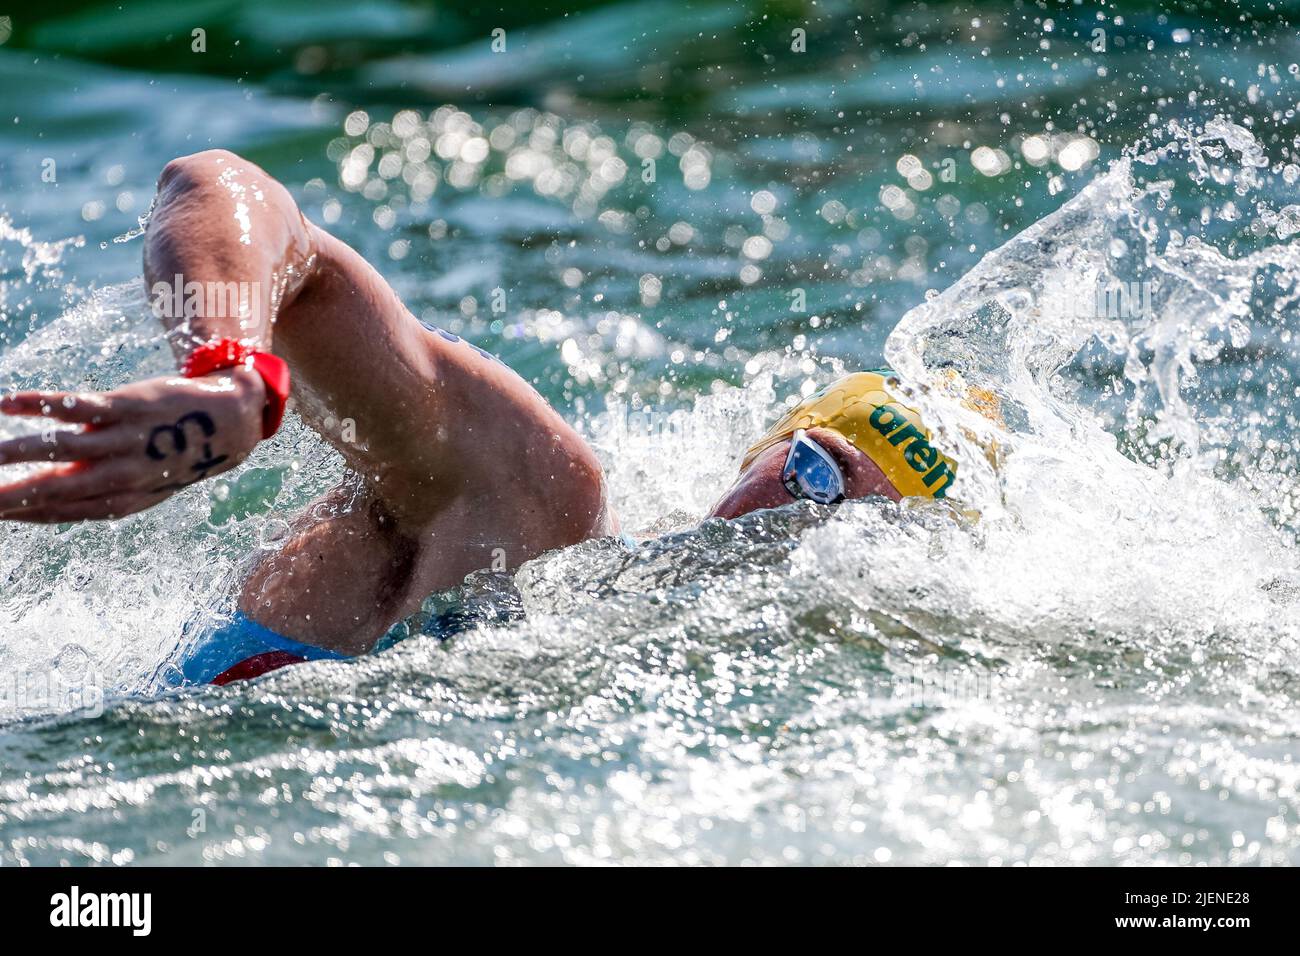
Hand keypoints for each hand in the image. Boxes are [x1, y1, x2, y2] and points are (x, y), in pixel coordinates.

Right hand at [0, 369, 265, 521]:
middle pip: (52, 489)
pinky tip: (7, 403)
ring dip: (15, 453)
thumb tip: (35, 506)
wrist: (229, 425)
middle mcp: (119, 476)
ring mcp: (124, 441)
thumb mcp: (139, 488)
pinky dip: (41, 405)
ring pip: (61, 449)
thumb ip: (91, 495)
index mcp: (119, 502)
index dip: (16, 515)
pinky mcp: (129, 407)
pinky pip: (79, 407)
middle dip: (7, 496)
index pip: (56, 512)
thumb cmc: (172, 456)